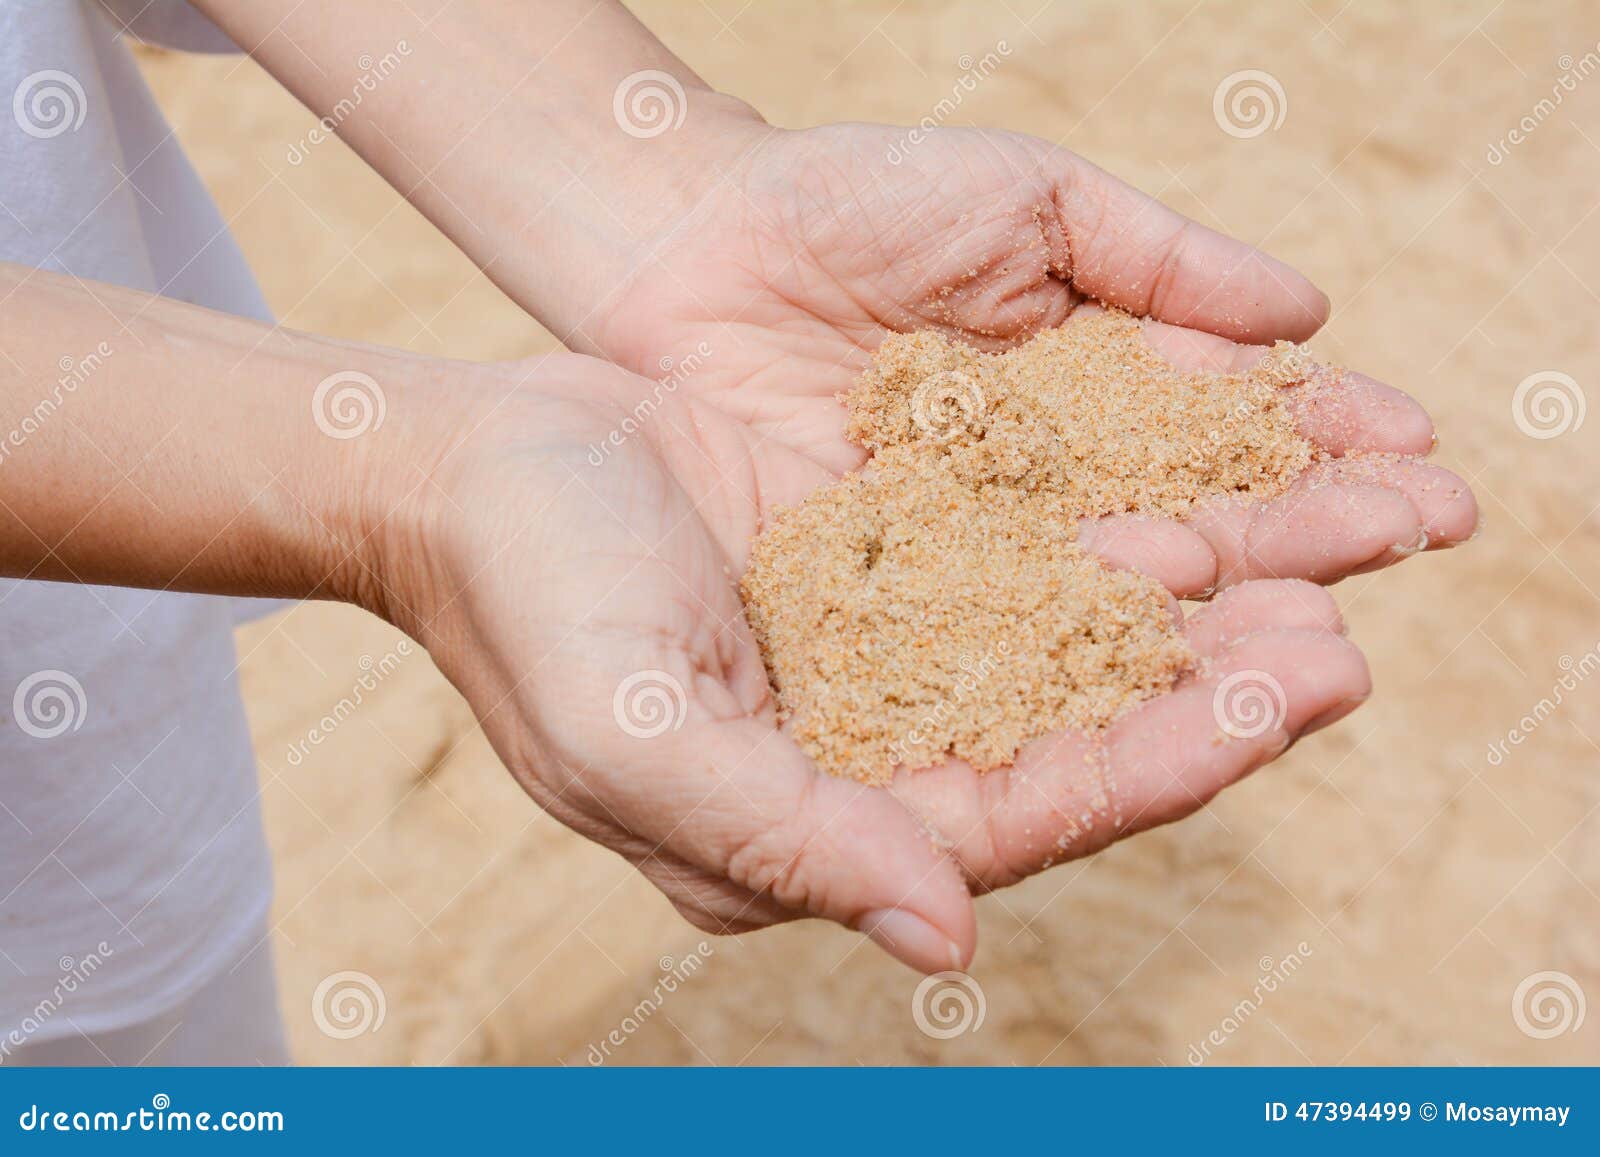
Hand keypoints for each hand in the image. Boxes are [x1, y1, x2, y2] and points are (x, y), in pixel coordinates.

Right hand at [371, 354, 1371, 971]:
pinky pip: (1016, 557)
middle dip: (1200, 703)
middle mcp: (860, 755)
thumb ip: (784, 838)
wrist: (474, 462)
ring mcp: (876, 653)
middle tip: (1334, 650)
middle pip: (1063, 740)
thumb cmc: (530, 604)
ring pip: (1063, 648)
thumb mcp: (635, 735)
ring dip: (1181, 620)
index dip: (1144, 771)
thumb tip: (945, 932)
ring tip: (1311, 574)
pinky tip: (1196, 500)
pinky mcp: (878, 558)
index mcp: (810, 831)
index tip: (1268, 713)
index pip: (1010, 818)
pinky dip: (1105, 538)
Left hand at [587, 121, 1477, 596]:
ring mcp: (975, 556)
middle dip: (1312, 535)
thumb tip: (1309, 318)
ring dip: (1229, 613)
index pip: (1234, 435)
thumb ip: (1158, 259)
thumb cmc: (853, 201)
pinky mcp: (896, 606)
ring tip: (1333, 629)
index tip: (1427, 462)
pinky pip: (1001, 636)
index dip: (1328, 449)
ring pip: (1116, 599)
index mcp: (1095, 396)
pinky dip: (1085, 651)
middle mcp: (1049, 492)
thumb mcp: (1027, 203)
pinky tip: (1172, 658)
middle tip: (1423, 539)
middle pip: (1199, 527)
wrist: (692, 243)